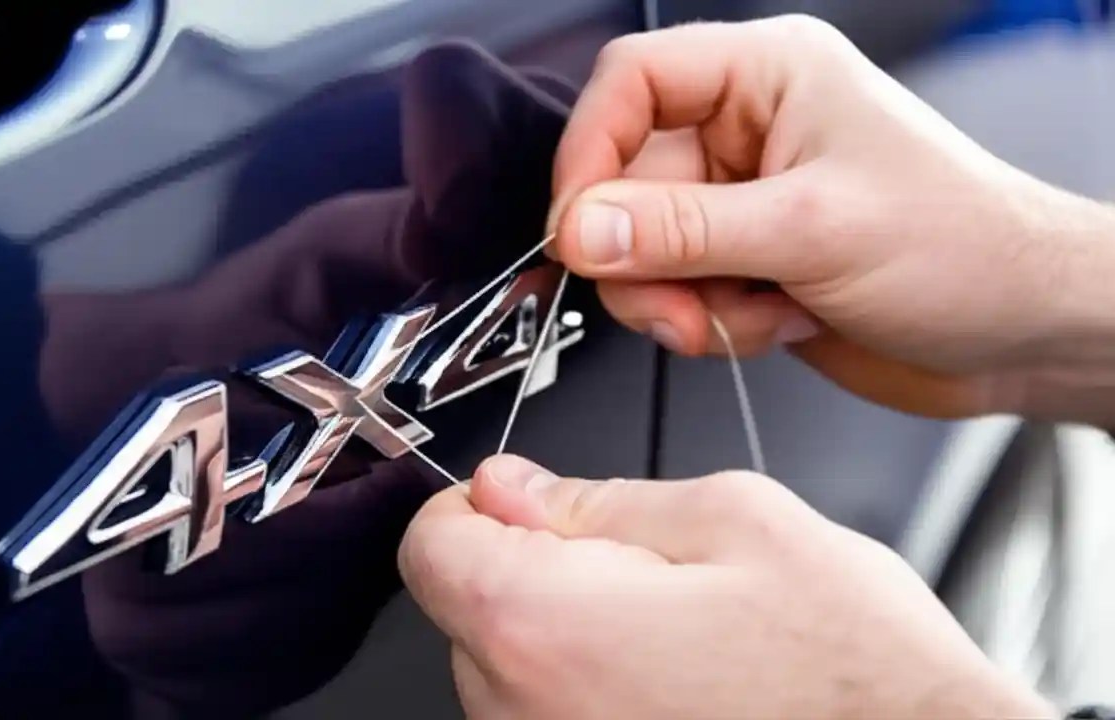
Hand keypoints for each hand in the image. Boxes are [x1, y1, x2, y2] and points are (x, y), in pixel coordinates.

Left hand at [399, 454, 1052, 719]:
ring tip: (678, 634)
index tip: (524, 501)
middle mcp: (523, 712)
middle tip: (643, 568)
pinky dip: (593, 687)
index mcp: (543, 625)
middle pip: (467, 605)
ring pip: (510, 664)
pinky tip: (677, 682)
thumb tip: (509, 487)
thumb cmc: (854, 668)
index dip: (475, 505)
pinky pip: (552, 714)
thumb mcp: (736, 521)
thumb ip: (596, 497)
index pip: (428, 543)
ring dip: (569, 631)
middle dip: (534, 566)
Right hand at [549, 16, 1114, 422]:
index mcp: (768, 77)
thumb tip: (582, 228)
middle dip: (644, 258)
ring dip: (679, 301)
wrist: (1021, 333)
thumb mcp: (812, 231)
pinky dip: (709, 324)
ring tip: (744, 316)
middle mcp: (747, 132)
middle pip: (623, 180)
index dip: (590, 150)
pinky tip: (774, 322)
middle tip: (678, 301)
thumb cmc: (966, 247)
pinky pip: (675, 293)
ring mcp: (743, 202)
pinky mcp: (744, 262)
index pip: (632, 82)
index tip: (578, 224)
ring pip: (641, 249)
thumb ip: (683, 231)